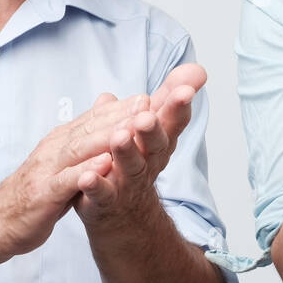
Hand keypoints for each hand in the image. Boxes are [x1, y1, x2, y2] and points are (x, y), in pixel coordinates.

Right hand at [0, 92, 156, 260]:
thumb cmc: (36, 192)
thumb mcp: (62, 162)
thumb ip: (83, 138)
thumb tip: (105, 110)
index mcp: (60, 141)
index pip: (93, 118)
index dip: (120, 107)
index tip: (147, 98)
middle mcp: (54, 149)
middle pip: (90, 127)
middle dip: (119, 115)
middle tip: (147, 105)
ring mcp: (47, 169)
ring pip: (79, 147)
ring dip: (106, 136)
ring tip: (132, 128)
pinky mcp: (44, 193)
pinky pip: (67, 179)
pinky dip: (86, 170)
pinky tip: (105, 163)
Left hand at [72, 65, 205, 229]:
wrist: (123, 213)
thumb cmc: (138, 161)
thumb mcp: (155, 126)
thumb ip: (168, 97)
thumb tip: (194, 69)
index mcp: (159, 140)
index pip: (172, 120)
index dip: (178, 105)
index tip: (184, 90)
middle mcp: (148, 161)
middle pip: (155, 144)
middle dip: (152, 129)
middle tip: (147, 117)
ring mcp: (128, 183)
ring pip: (131, 167)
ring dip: (125, 152)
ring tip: (118, 137)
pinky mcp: (106, 201)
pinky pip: (102, 193)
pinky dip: (96, 185)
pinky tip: (87, 177)